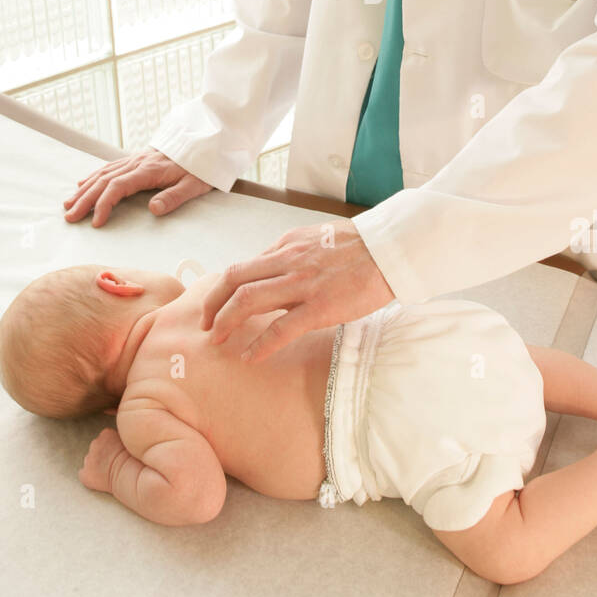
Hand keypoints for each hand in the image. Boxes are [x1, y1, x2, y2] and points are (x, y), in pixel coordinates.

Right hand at [63, 148, 212, 226]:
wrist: (204, 141)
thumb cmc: (200, 166)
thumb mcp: (194, 185)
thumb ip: (174, 197)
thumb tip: (153, 210)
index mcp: (148, 170)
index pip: (118, 187)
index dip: (104, 204)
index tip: (96, 223)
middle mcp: (137, 163)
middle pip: (104, 181)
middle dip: (85, 200)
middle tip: (70, 217)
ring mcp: (134, 159)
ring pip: (103, 173)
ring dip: (84, 189)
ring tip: (69, 204)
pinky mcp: (136, 159)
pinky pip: (109, 167)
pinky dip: (93, 176)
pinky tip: (83, 183)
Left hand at [78, 427, 125, 492]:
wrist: (129, 474)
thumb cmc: (134, 459)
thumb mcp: (130, 441)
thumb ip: (121, 438)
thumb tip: (120, 441)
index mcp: (106, 433)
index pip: (105, 438)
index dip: (111, 446)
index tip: (118, 452)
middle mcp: (94, 443)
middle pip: (96, 448)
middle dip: (102, 455)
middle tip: (113, 462)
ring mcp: (88, 459)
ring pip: (90, 461)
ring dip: (96, 465)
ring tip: (108, 471)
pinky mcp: (85, 474)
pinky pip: (84, 474)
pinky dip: (90, 477)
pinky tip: (100, 480)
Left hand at [199, 218, 395, 363]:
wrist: (390, 249)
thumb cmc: (359, 247)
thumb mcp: (317, 239)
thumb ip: (292, 254)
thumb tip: (273, 271)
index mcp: (286, 245)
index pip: (244, 265)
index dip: (223, 287)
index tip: (215, 304)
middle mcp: (287, 261)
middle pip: (233, 279)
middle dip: (212, 303)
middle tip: (206, 324)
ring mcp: (302, 283)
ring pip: (248, 299)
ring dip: (226, 321)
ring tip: (217, 339)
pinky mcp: (320, 306)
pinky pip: (281, 327)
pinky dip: (261, 344)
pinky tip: (250, 357)